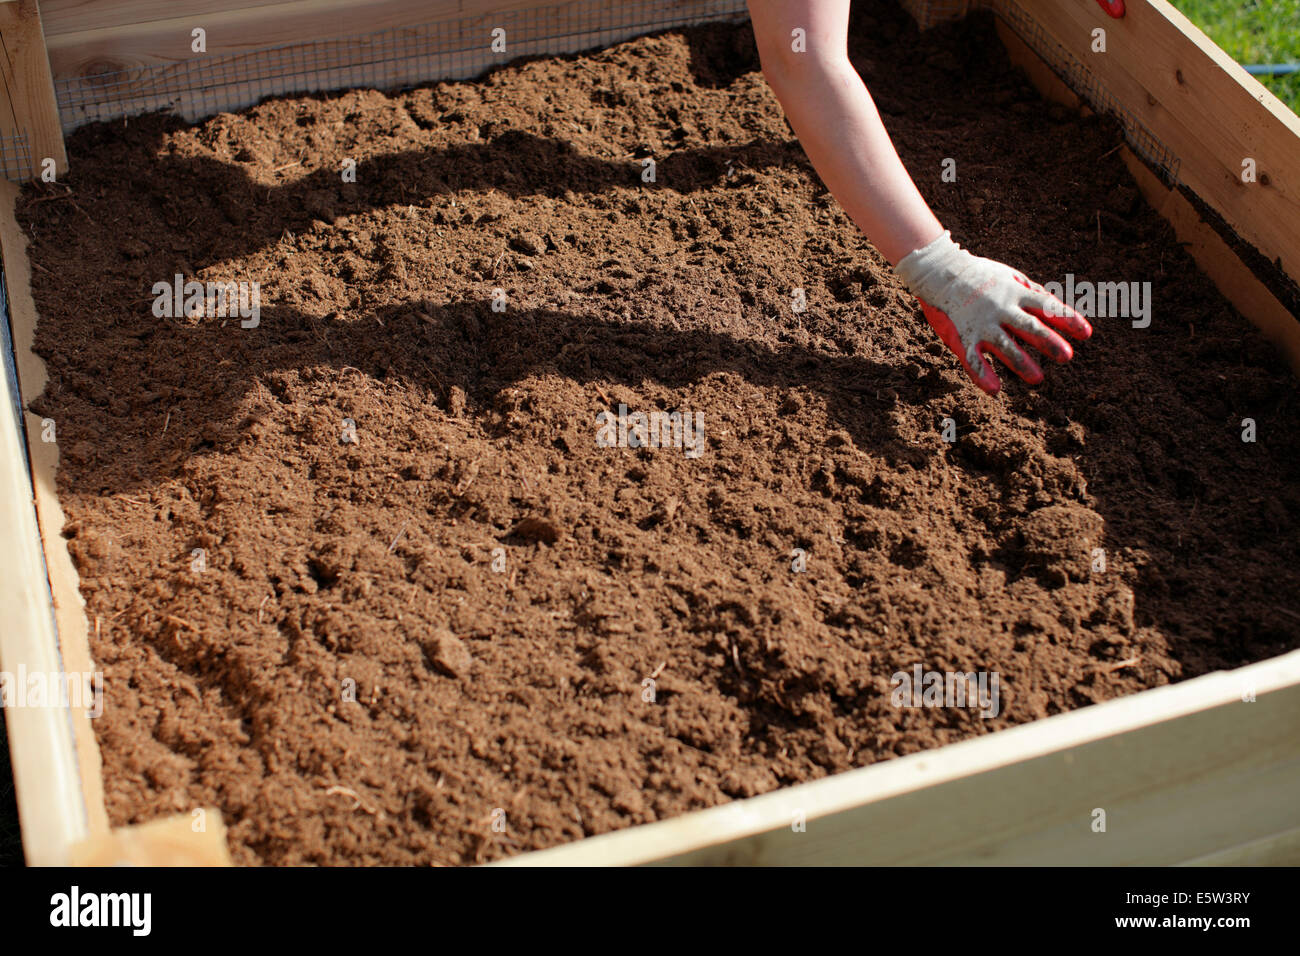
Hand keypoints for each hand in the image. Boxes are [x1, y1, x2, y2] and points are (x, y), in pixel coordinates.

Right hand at [894, 231, 1091, 394]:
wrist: (941, 271)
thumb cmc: (980, 275)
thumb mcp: (1010, 277)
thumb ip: (1031, 293)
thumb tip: (1055, 308)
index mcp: (1016, 293)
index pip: (1047, 307)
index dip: (1068, 320)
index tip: (1086, 334)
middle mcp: (1002, 309)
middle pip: (1030, 327)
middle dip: (1049, 342)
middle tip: (1066, 357)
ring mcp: (983, 324)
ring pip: (1005, 347)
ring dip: (1022, 363)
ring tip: (1037, 378)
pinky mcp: (963, 336)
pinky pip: (973, 358)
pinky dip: (983, 375)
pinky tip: (995, 390)